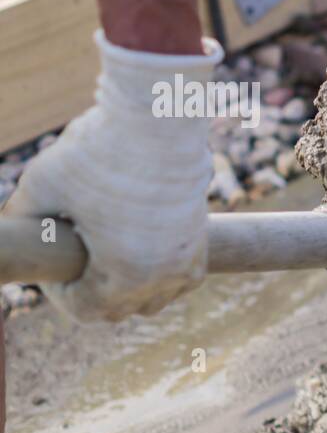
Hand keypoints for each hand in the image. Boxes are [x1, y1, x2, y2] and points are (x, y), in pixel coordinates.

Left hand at [2, 30, 223, 320]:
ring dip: (128, 290)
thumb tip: (13, 234)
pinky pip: (178, 280)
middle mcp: (163, 277)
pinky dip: (158, 275)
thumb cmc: (99, 152)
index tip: (49, 268)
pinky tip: (137, 253)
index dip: (57, 294)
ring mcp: (187, 262)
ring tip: (105, 257)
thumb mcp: (42, 185)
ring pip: (153, 299)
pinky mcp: (202, 244)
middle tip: (73, 259)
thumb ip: (23, 219)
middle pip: (120, 311)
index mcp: (125, 274)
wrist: (161, 121)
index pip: (85, 310)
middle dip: (92, 292)